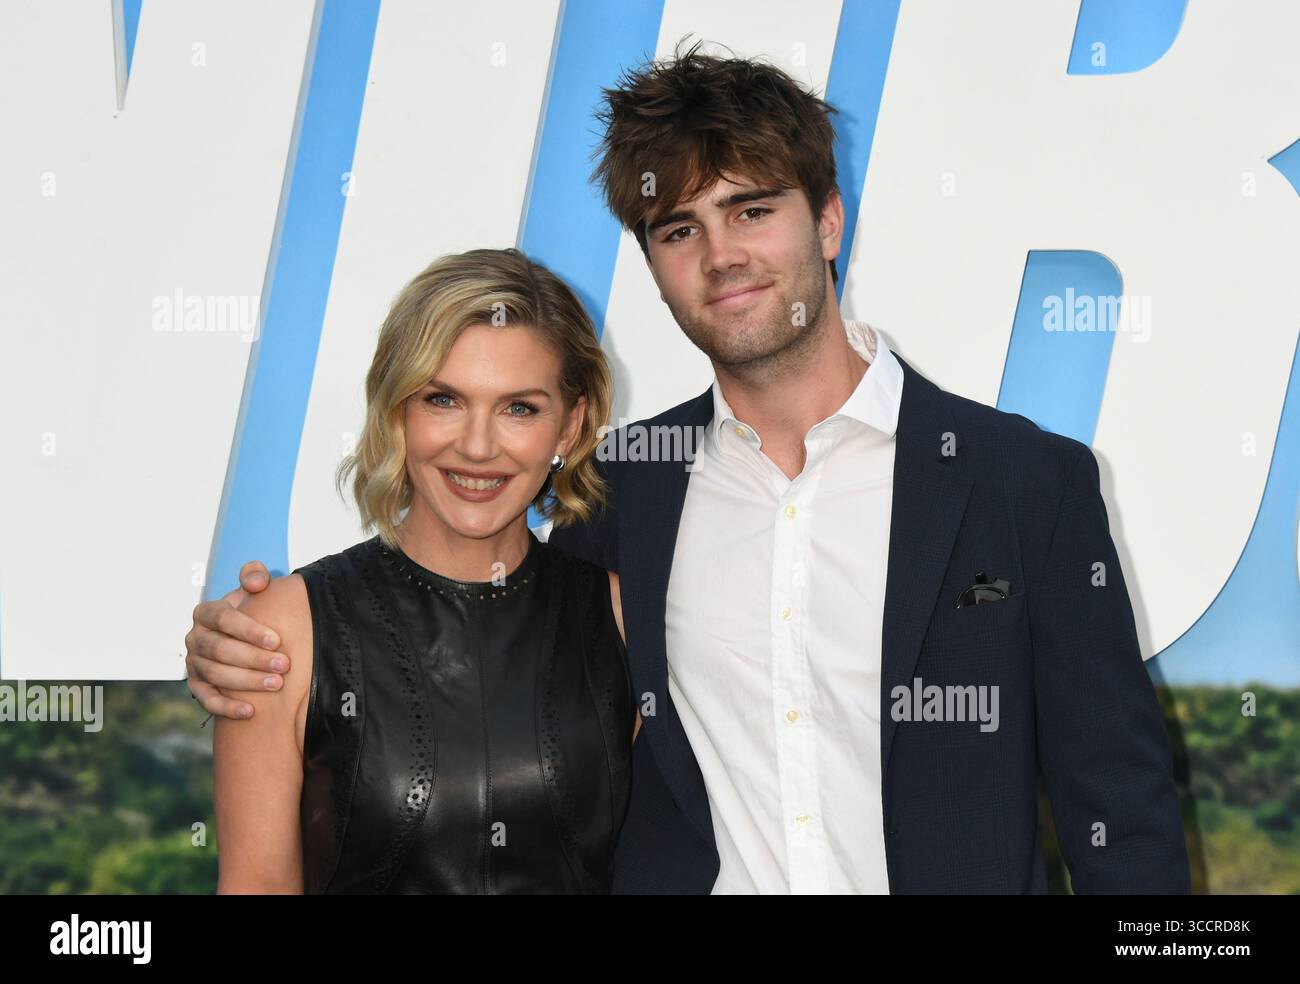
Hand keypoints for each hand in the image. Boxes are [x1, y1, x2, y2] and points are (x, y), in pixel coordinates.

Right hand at [185, 561, 283, 719]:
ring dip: (247, 682)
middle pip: (220, 650)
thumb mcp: (254, 591)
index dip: (249, 630)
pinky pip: (207, 699)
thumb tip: (256, 583)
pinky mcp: (196, 685)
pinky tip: (250, 712)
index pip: (223, 619)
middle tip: (284, 665)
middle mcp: (195, 637)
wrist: (244, 637)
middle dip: (254, 659)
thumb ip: (255, 576)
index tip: (276, 640)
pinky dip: (227, 707)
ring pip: (216, 675)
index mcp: (206, 613)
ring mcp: (194, 663)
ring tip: (276, 684)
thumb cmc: (254, 611)